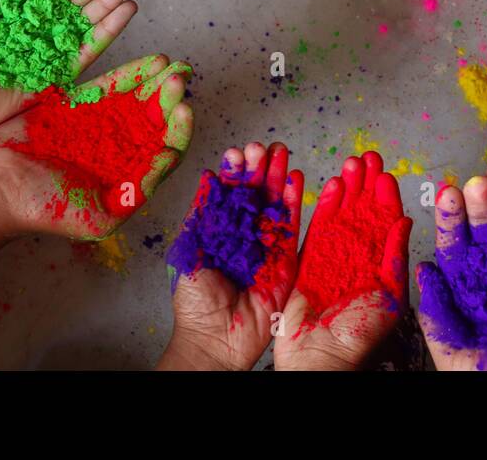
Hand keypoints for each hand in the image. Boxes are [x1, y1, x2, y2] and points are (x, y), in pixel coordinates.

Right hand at [0, 55, 192, 239]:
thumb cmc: (45, 212)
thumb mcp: (98, 216)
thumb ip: (135, 192)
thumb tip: (170, 159)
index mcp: (131, 170)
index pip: (167, 146)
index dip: (180, 128)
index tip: (184, 110)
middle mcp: (122, 144)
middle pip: (157, 116)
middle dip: (171, 96)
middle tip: (180, 77)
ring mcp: (102, 121)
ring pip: (139, 96)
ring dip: (158, 80)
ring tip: (174, 63)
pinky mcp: (79, 102)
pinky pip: (111, 84)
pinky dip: (132, 72)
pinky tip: (152, 60)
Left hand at [160, 143, 303, 370]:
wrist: (213, 339)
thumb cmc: (195, 302)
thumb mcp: (190, 251)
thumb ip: (202, 216)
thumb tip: (208, 178)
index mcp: (221, 232)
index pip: (230, 194)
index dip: (236, 172)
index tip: (237, 152)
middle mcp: (246, 236)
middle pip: (256, 195)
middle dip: (260, 169)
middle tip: (262, 147)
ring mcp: (267, 248)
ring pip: (276, 205)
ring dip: (279, 178)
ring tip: (281, 153)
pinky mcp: (286, 263)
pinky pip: (293, 229)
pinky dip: (295, 204)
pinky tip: (296, 180)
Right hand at [274, 151, 411, 369]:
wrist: (321, 358)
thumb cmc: (359, 338)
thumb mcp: (390, 297)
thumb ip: (395, 259)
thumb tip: (406, 222)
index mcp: (380, 264)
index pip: (385, 221)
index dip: (385, 196)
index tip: (386, 173)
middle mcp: (358, 256)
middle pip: (362, 211)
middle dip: (366, 183)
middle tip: (369, 156)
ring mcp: (333, 256)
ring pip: (341, 213)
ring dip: (347, 188)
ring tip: (352, 163)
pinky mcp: (309, 260)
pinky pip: (317, 227)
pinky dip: (324, 206)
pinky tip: (332, 185)